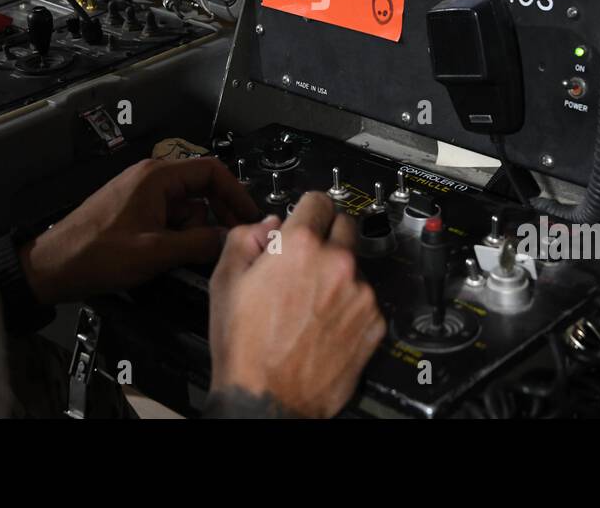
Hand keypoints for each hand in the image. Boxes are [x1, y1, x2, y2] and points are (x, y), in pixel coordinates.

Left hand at [20, 156, 259, 303]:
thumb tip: (231, 238)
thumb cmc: (98, 255)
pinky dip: (175, 237)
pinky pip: (168, 219)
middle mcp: (150, 179)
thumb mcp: (155, 252)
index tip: (250, 218)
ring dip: (190, 233)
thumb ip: (199, 244)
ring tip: (176, 258)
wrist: (52, 267)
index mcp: (157, 177)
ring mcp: (141, 195)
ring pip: (186, 210)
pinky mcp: (133, 212)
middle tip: (222, 245)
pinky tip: (165, 258)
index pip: (212, 171)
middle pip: (201, 191)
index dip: (236, 194)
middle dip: (212, 219)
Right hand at [207, 192, 385, 417]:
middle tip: (308, 258)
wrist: (268, 400)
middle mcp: (337, 264)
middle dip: (326, 235)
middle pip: (345, 225)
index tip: (306, 217)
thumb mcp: (224, 281)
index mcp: (299, 246)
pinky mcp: (375, 323)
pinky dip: (349, 305)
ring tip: (310, 302)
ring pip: (355, 266)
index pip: (318, 200)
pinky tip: (324, 323)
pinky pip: (365, 300)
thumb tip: (267, 226)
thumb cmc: (245, 348)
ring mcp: (360, 294)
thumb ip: (245, 237)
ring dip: (338, 274)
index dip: (307, 208)